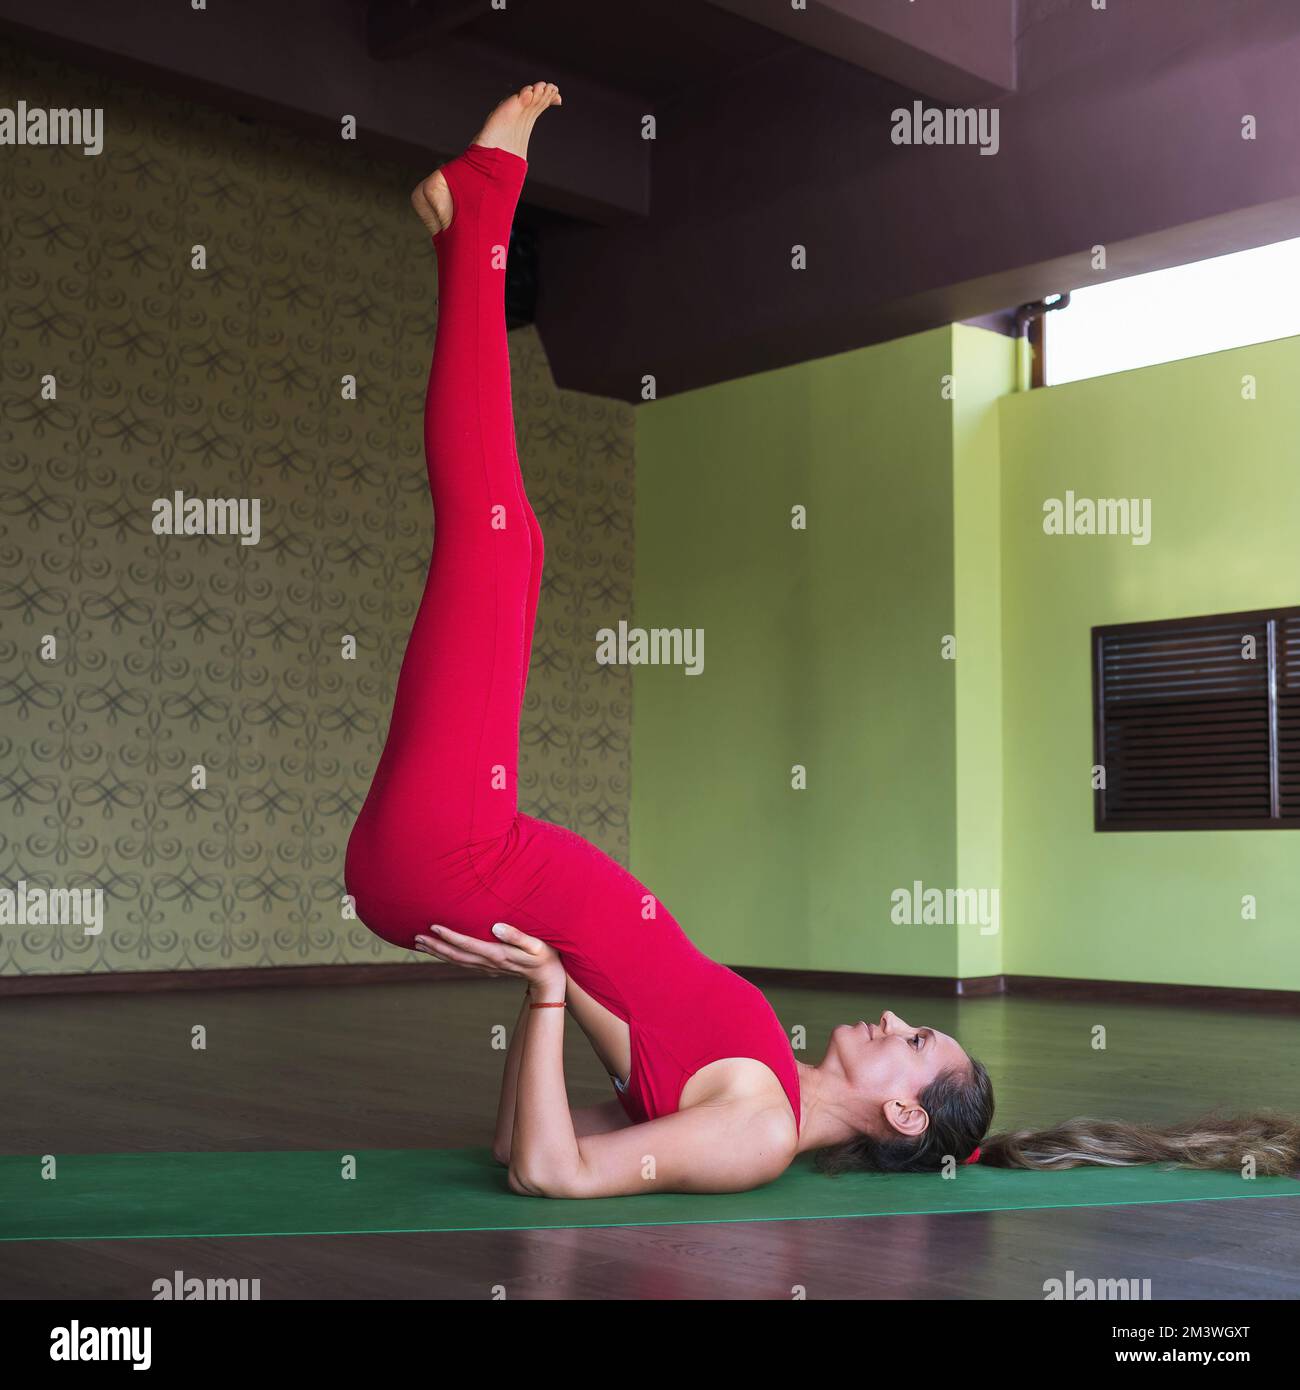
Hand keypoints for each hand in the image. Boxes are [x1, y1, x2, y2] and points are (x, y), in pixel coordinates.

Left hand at [413, 922, 564, 997]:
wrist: (548, 978)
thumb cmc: (545, 956)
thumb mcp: (536, 944)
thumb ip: (517, 935)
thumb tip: (496, 927)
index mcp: (498, 954)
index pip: (468, 945)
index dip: (450, 936)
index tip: (434, 927)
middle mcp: (488, 962)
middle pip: (455, 955)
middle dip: (435, 946)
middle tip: (416, 937)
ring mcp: (486, 967)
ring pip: (455, 961)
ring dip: (437, 952)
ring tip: (419, 943)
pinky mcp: (487, 967)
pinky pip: (461, 962)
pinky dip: (447, 956)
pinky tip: (439, 950)